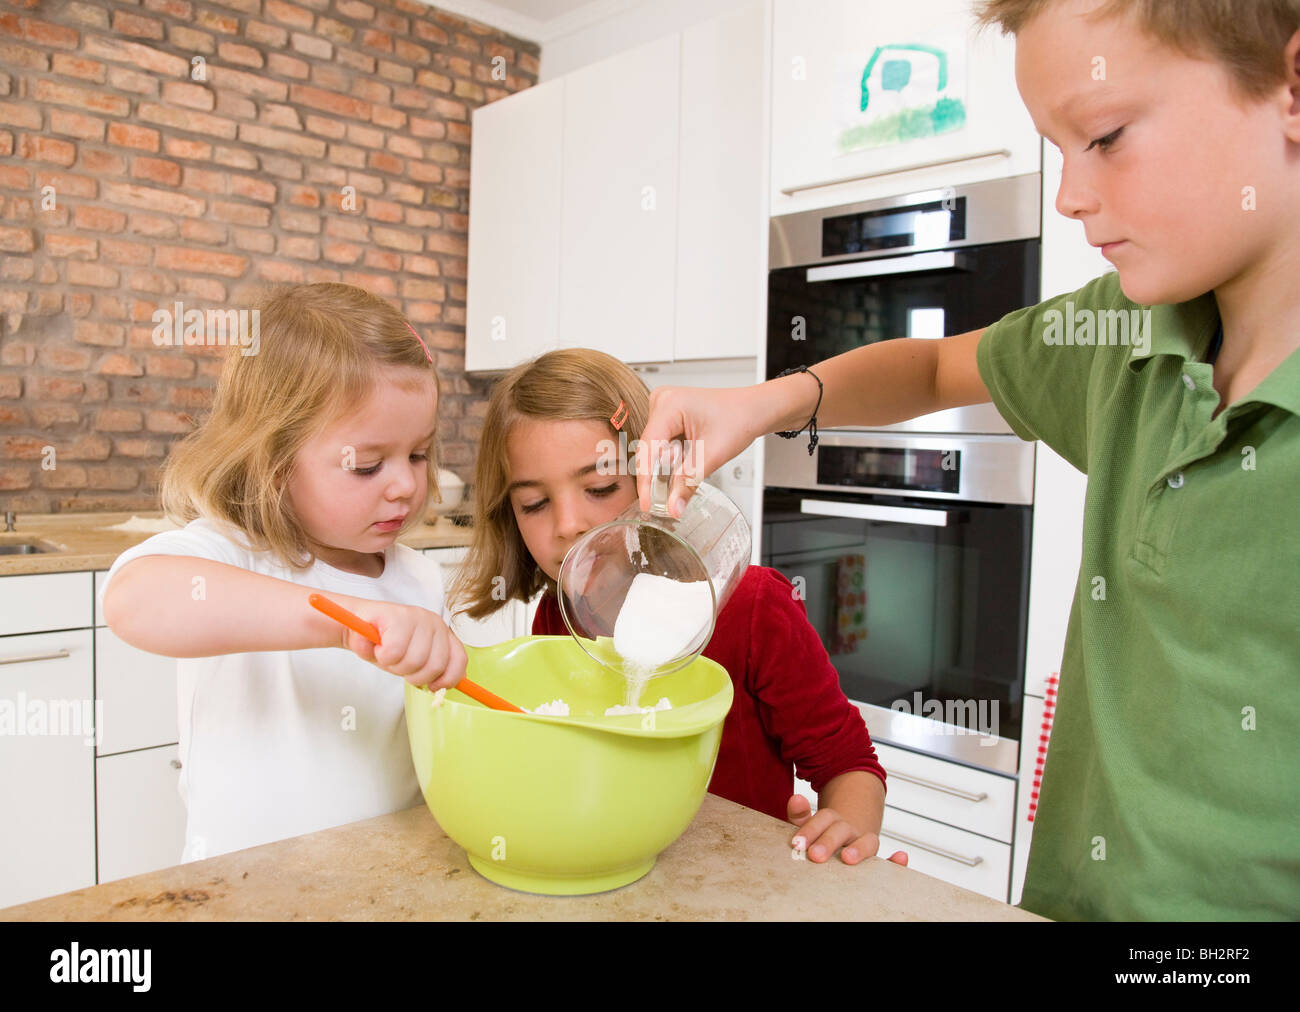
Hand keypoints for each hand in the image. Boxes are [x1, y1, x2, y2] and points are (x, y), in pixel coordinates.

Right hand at [339, 600, 467, 690]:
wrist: (356, 624)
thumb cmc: (386, 644)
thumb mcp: (413, 660)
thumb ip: (434, 668)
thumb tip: (456, 683)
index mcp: (443, 633)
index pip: (459, 659)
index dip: (447, 679)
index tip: (433, 687)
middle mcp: (434, 622)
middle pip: (434, 666)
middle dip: (413, 675)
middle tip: (398, 665)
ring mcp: (417, 617)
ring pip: (413, 661)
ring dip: (394, 665)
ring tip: (387, 654)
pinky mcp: (397, 616)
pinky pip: (393, 652)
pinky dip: (382, 656)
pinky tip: (378, 647)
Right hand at [636, 384, 766, 516]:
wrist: (753, 410)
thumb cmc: (739, 419)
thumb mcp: (713, 455)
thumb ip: (689, 482)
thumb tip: (673, 506)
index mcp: (669, 404)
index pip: (648, 448)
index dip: (646, 480)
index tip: (647, 504)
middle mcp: (661, 401)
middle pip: (649, 449)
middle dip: (661, 472)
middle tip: (678, 485)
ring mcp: (663, 408)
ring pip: (655, 449)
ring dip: (670, 465)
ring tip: (697, 458)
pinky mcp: (667, 416)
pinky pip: (662, 445)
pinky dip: (673, 459)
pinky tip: (689, 456)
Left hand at [787, 793, 907, 866]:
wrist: (852, 824)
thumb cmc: (824, 832)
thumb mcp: (809, 823)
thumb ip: (800, 815)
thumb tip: (795, 798)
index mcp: (833, 820)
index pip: (823, 819)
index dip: (810, 830)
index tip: (797, 843)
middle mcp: (851, 829)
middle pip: (841, 830)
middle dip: (828, 842)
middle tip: (815, 855)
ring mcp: (865, 843)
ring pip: (867, 842)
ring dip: (859, 850)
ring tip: (847, 858)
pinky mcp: (876, 858)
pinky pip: (889, 860)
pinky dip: (895, 861)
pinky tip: (901, 858)